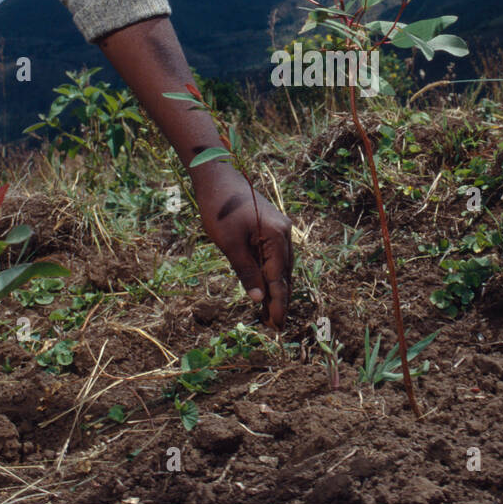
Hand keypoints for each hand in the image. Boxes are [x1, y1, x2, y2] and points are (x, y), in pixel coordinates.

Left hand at [191, 162, 292, 328]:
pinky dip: (271, 273)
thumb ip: (246, 272)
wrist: (216, 176)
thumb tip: (258, 298)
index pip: (279, 278)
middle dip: (280, 300)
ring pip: (281, 266)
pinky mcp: (271, 227)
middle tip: (275, 327)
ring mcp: (280, 229)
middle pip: (285, 274)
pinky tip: (265, 287)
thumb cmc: (220, 208)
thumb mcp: (230, 244)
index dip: (278, 304)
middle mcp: (284, 233)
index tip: (276, 325)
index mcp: (277, 236)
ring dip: (277, 289)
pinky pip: (275, 256)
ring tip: (271, 314)